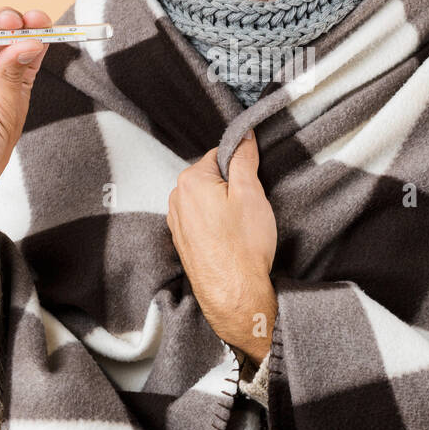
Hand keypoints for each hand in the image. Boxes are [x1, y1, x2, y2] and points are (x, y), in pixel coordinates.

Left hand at [166, 130, 277, 364]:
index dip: (241, 168)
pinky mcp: (182, 242)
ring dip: (223, 207)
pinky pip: (201, 220)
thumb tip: (243, 135)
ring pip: (207, 200)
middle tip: (249, 209)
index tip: (252, 185)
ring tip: (240, 228)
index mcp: (190, 180)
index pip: (219, 156)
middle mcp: (176, 199)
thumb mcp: (250, 192)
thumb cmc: (243, 245)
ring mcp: (176, 222)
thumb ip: (243, 158)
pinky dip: (216, 225)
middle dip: (231, 188)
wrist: (235, 294)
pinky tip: (231, 240)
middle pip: (211, 178)